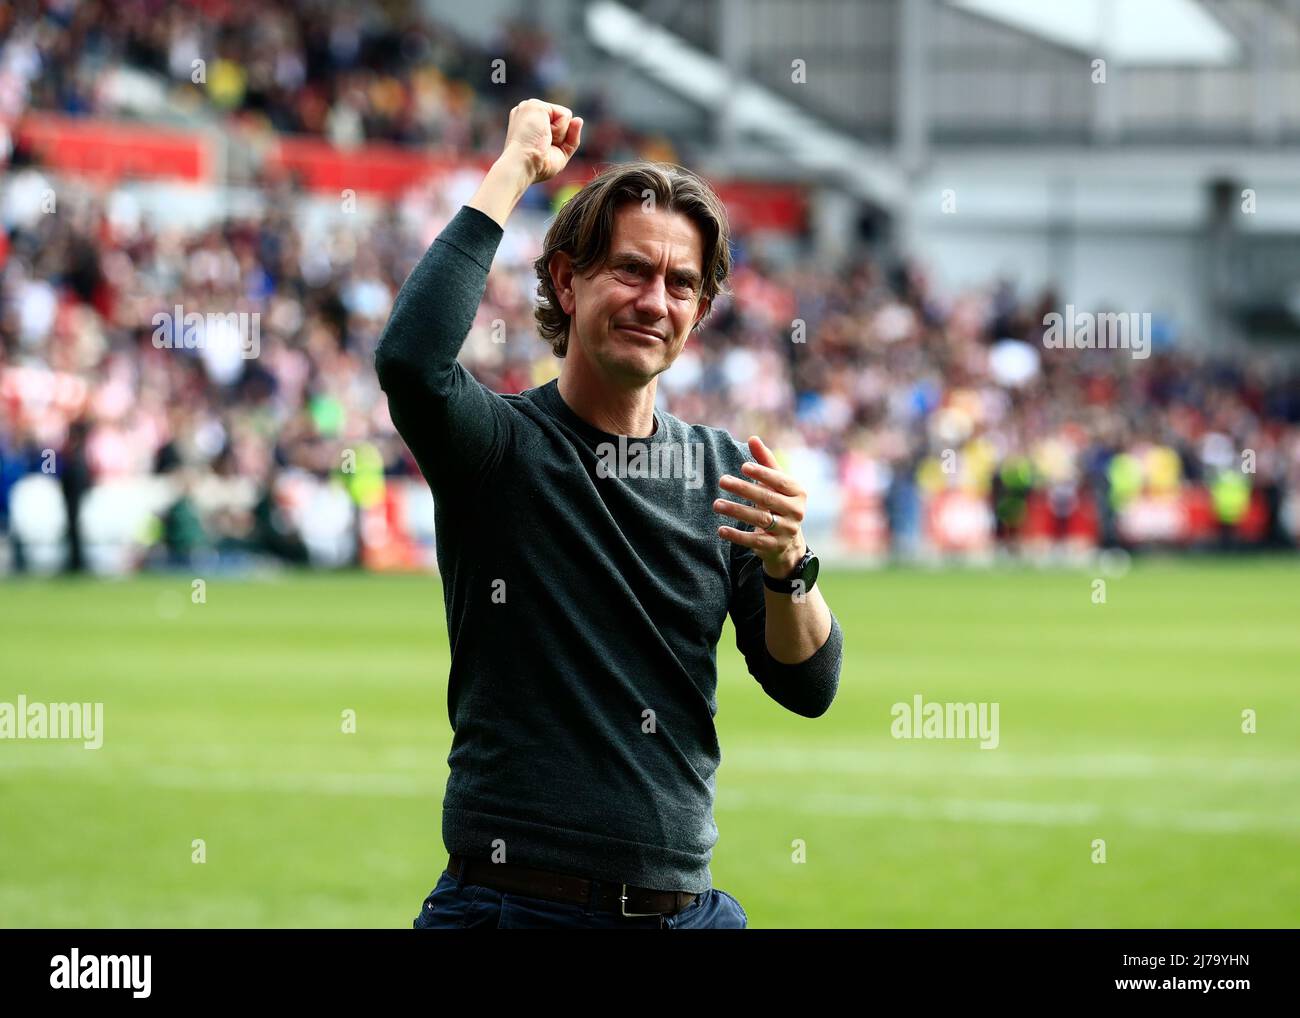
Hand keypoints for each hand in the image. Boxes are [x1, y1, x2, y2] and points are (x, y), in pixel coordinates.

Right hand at [503, 99, 582, 183]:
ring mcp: (530, 106)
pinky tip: (544, 134)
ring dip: (559, 134)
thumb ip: (571, 137)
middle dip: (559, 138)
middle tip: (541, 146)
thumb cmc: (537, 166)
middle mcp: (528, 112)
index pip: (557, 126)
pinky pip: (565, 116)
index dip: (557, 142)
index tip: (541, 151)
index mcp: (529, 123)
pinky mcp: (536, 105)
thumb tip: (579, 119)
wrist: (523, 166)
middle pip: (562, 121)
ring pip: (565, 117)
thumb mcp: (560, 152)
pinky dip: (560, 130)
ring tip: (541, 140)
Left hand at [714, 436, 807, 576]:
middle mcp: (796, 511)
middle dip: (744, 489)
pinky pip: (755, 541)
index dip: (762, 473)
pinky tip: (721, 530)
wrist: (788, 542)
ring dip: (736, 511)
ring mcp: (787, 531)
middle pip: (768, 499)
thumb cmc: (779, 503)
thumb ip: (765, 462)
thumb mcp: (776, 483)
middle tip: (722, 480)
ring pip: (760, 519)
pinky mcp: (775, 547)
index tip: (743, 466)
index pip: (780, 481)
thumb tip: (753, 438)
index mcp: (798, 492)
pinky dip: (737, 536)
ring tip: (716, 504)